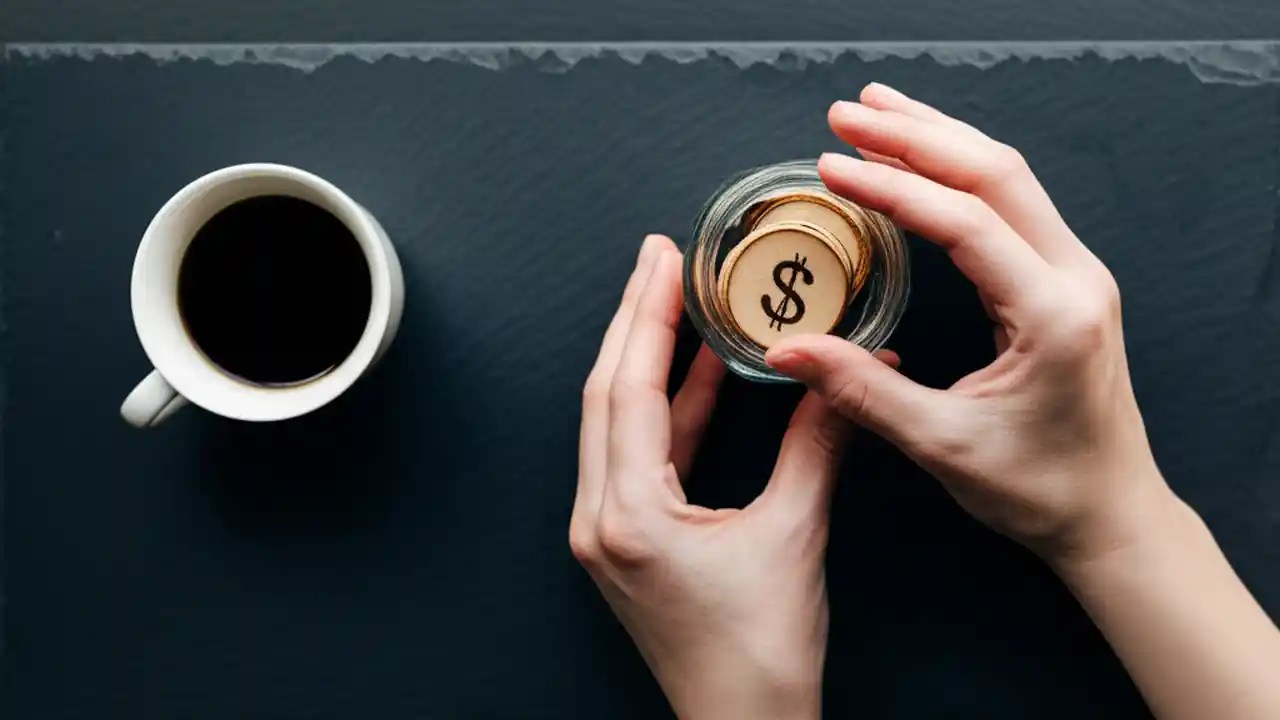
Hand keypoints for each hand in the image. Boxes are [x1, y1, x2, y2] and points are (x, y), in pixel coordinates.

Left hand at [571, 235, 894, 718]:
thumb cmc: (761, 654)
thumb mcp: (793, 535)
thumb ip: (814, 446)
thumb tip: (844, 378)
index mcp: (629, 515)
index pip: (629, 390)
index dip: (647, 317)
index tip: (661, 260)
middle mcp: (601, 519)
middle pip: (607, 395)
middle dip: (634, 322)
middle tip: (659, 261)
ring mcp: (606, 532)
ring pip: (617, 422)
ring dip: (647, 361)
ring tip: (676, 303)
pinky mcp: (627, 541)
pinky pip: (638, 455)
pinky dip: (667, 411)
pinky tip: (697, 376)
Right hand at [766, 83, 1177, 566]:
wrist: (1110, 515)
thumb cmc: (1039, 490)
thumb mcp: (942, 444)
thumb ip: (861, 391)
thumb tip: (786, 350)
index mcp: (1053, 314)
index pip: (965, 221)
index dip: (892, 187)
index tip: (831, 165)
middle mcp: (1076, 279)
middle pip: (994, 173)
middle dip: (915, 133)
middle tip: (846, 112)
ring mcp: (1077, 274)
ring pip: (1008, 177)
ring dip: (939, 139)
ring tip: (877, 110)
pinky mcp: (1066, 282)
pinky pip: (1013, 204)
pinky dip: (960, 172)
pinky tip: (922, 160)